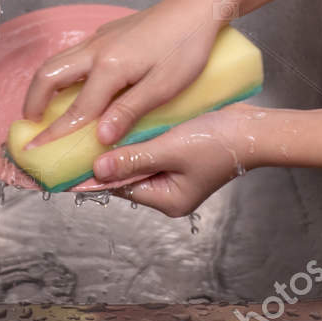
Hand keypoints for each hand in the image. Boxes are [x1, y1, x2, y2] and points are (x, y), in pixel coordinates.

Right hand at [22, 0, 229, 146]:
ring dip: (43, 86)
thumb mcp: (164, 87)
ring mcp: (100, 37)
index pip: (76, 108)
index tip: (36, 150)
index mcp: (110, 67)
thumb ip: (129, 111)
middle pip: (49, 75)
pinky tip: (72, 86)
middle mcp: (97, 49)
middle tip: (31, 127)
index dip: (55, 133)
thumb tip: (100, 137)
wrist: (197, 7)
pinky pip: (73, 54)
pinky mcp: (107, 32)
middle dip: (33, 102)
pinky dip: (61, 73)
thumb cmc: (186, 46)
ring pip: (57, 61)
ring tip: (42, 109)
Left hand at [89, 106, 257, 216]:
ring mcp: (176, 173)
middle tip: (80, 137)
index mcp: (167, 200)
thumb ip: (132, 159)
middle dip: (108, 156)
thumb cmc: (218, 141)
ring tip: (97, 127)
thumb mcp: (170, 150)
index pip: (119, 187)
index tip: (68, 164)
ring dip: (123, 144)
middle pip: (126, 174)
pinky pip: (152, 149)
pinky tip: (125, 121)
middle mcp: (169, 191)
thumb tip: (96, 170)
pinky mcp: (181, 155)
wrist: (254, 128)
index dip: (94, 174)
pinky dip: (139, 137)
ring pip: (138, 159)